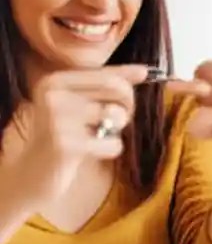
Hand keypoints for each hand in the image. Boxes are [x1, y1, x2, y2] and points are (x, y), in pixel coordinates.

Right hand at [0, 65, 147, 210]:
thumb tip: (144, 71)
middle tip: (114, 121)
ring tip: (98, 135)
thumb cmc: (65, 135)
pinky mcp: (65, 145)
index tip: (146, 77)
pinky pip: (113, 144)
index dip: (129, 83)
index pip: (107, 75)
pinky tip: (90, 153)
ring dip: (117, 130)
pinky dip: (110, 150)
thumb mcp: (81, 104)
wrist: (34, 172)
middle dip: (127, 106)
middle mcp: (53, 95)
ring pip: (117, 116)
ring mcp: (56, 120)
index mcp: (55, 81)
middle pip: (117, 89)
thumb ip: (108, 84)